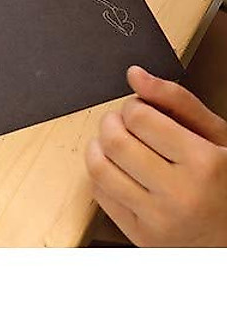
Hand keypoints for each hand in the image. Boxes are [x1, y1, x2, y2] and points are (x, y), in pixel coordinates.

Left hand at [85, 66, 226, 246]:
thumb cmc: (226, 181)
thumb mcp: (218, 136)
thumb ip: (177, 101)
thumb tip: (135, 74)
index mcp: (204, 164)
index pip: (138, 116)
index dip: (134, 106)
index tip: (142, 111)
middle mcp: (180, 194)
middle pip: (114, 140)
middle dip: (112, 122)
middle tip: (125, 124)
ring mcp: (158, 220)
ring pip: (98, 167)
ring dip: (100, 147)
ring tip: (118, 145)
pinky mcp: (141, 237)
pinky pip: (100, 194)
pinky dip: (102, 175)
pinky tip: (121, 171)